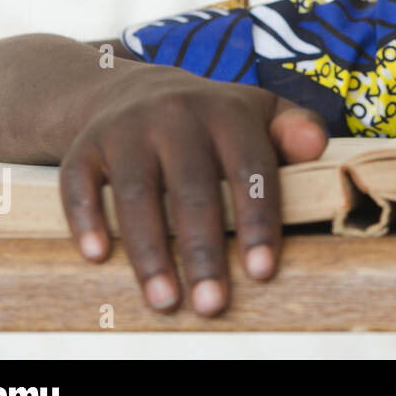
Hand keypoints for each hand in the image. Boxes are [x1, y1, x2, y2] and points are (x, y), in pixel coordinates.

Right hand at [59, 64, 328, 315]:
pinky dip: (85, 220)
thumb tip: (317, 148)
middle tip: (213, 305)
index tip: (261, 272)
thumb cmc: (212, 120)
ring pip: (136, 195)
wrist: (130, 90)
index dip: (257, 220)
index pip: (249, 168)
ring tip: (166, 301)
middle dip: (203, 252)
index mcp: (227, 111)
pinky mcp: (84, 145)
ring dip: (149, 253)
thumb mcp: (259, 112)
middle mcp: (175, 114)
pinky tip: (97, 257)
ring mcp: (126, 128)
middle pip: (191, 189)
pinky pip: (78, 185)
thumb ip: (295, 128)